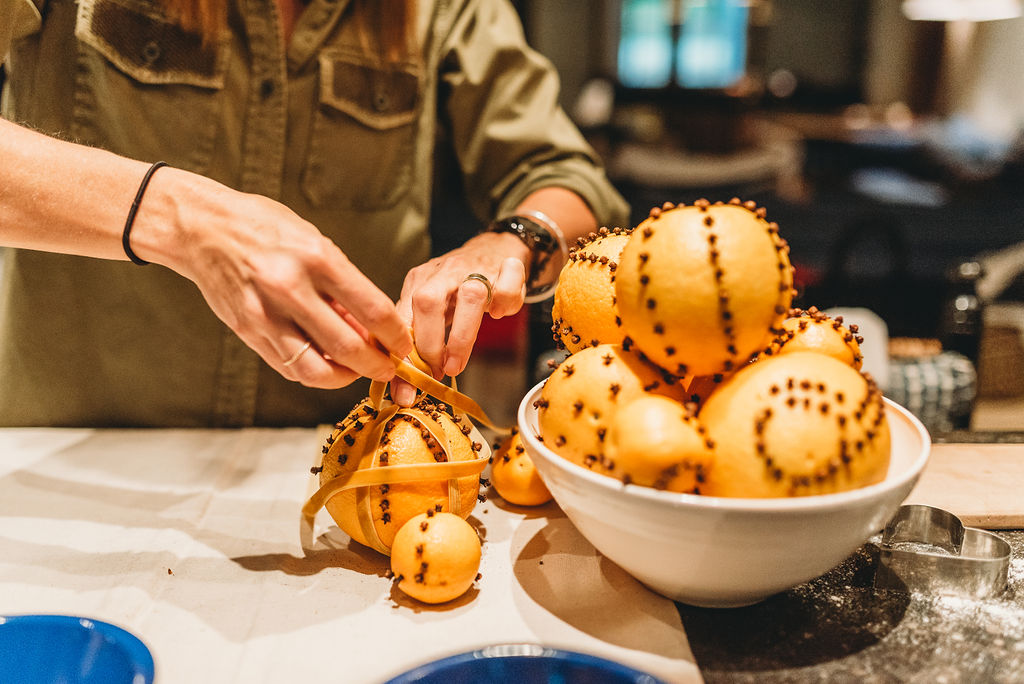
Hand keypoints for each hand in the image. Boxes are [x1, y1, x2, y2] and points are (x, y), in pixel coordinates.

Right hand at [137, 169, 412, 387]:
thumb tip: (372, 328)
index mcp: (316, 258)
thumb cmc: (265, 229)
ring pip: (317, 370)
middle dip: (377, 365)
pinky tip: (326, 363)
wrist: (202, 228)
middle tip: (389, 367)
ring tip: (357, 369)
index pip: (372, 310)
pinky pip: (290, 368)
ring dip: (346, 377)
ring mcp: (265, 314)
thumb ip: (343, 286)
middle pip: (348, 348)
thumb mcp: (314, 242)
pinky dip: (315, 373)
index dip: (396, 336)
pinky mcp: (247, 332)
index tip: (404, 345)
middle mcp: (290, 288)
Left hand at [391, 232, 528, 404]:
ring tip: (456, 365)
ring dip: (462, 337)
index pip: (401, 316)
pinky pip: (506, 287)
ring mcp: (475, 267)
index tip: (408, 384)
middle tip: (437, 373)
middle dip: (430, 344)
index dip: (403, 353)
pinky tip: (499, 314)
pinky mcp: (505, 266)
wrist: (494, 247)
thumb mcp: (433, 310)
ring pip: (469, 295)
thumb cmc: (459, 287)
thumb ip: (418, 342)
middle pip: (427, 302)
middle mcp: (443, 272)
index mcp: (419, 281)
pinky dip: (505, 304)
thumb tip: (404, 388)